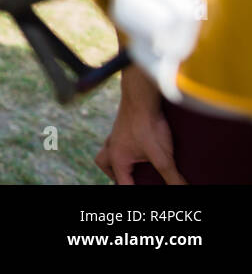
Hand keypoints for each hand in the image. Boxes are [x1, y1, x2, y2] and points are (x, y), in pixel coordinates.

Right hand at [94, 66, 185, 184]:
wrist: (141, 97)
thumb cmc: (148, 126)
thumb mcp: (163, 156)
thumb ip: (172, 177)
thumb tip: (183, 190)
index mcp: (117, 159)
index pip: (122, 184)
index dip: (134, 191)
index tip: (148, 189)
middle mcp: (112, 147)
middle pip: (105, 166)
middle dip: (115, 175)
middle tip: (130, 179)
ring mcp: (115, 134)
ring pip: (107, 151)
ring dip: (115, 159)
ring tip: (131, 163)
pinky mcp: (122, 125)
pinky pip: (117, 140)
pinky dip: (124, 146)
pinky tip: (139, 144)